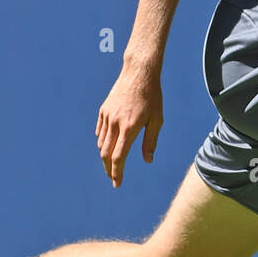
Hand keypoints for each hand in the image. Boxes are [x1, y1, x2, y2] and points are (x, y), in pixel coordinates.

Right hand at [96, 62, 162, 187]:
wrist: (139, 73)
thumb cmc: (152, 97)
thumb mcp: (157, 119)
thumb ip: (150, 141)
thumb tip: (147, 160)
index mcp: (129, 127)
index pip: (118, 156)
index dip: (117, 172)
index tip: (117, 183)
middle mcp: (115, 123)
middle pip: (106, 153)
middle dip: (108, 168)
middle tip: (113, 178)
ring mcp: (107, 116)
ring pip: (101, 143)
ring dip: (105, 156)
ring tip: (112, 164)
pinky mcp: (103, 110)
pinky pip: (100, 131)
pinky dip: (102, 142)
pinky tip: (109, 146)